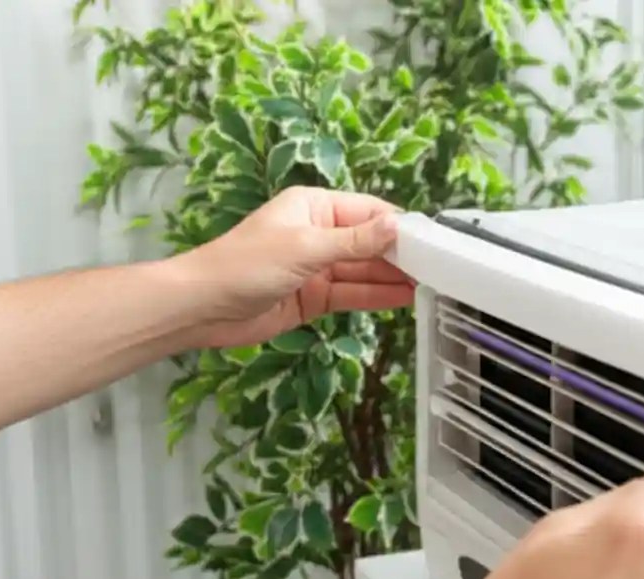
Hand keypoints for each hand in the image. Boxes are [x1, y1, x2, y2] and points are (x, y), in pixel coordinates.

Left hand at [168, 187, 413, 347]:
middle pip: (371, 242)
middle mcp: (319, 233)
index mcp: (315, 207)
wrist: (202, 307)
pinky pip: (353, 293)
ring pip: (365, 270)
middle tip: (440, 267)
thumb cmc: (245, 264)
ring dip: (393, 278)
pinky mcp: (315, 297)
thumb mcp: (304, 248)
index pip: (369, 211)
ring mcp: (318, 267)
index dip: (400, 225)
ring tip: (432, 285)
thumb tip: (396, 224)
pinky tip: (405, 298)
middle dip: (401, 254)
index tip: (433, 240)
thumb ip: (354, 241)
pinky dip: (377, 296)